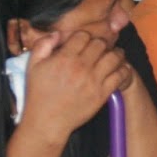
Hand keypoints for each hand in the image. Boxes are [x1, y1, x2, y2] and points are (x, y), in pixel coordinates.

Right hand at [18, 32, 132, 144]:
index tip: (84, 43)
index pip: (83, 36)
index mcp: (64, 58)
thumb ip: (42, 46)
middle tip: (100, 49)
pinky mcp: (102, 93)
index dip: (84, 37)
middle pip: (101, 44)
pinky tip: (119, 69)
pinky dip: (123, 69)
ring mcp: (93, 80)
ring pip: (114, 56)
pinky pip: (121, 75)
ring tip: (113, 56)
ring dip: (115, 54)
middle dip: (100, 44)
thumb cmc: (39, 94)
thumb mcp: (32, 67)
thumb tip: (57, 33)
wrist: (47, 122)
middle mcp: (81, 67)